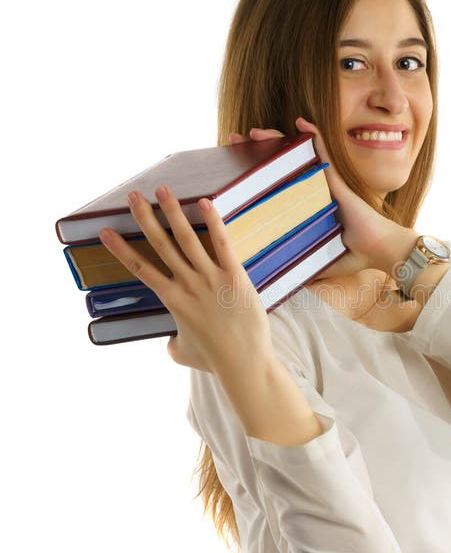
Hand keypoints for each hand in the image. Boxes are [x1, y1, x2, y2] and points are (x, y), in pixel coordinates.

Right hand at [98, 186, 272, 371]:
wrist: (243, 363)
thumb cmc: (214, 360)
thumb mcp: (182, 352)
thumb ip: (171, 341)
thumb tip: (169, 340)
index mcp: (171, 300)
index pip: (140, 269)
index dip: (120, 249)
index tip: (105, 231)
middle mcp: (187, 284)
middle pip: (160, 245)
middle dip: (144, 218)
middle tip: (132, 196)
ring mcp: (210, 279)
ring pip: (186, 238)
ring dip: (172, 211)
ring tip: (162, 189)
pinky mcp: (234, 276)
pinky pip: (222, 243)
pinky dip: (213, 221)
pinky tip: (205, 201)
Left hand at [230, 118, 398, 280]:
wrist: (378, 250)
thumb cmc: (354, 255)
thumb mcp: (319, 261)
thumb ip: (302, 268)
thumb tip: (284, 284)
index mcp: (305, 206)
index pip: (275, 183)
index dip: (254, 174)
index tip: (233, 168)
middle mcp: (312, 190)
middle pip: (279, 164)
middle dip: (256, 150)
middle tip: (234, 140)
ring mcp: (324, 183)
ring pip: (296, 154)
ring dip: (275, 138)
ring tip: (254, 131)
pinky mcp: (336, 180)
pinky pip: (323, 153)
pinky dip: (313, 136)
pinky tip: (301, 121)